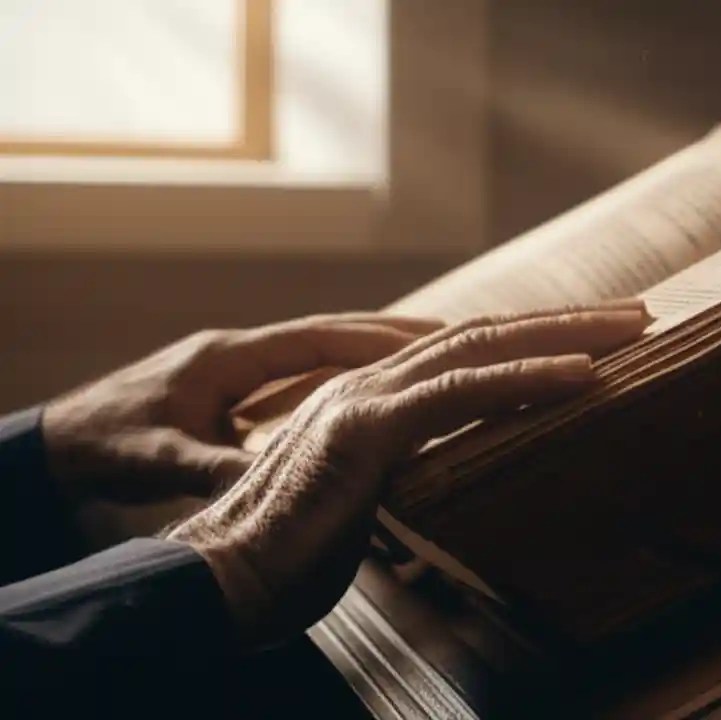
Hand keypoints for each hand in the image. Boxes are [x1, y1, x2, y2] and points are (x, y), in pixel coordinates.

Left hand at [42, 313, 443, 504]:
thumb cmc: (102, 444)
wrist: (56, 446)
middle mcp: (239, 354)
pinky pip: (302, 379)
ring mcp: (238, 370)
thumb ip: (215, 467)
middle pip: (330, 334)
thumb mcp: (159, 458)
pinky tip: (375, 394)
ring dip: (372, 353)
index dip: (374, 340)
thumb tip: (272, 485)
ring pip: (320, 354)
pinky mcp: (235, 392)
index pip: (317, 339)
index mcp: (227, 357)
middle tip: (452, 335)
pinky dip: (343, 381)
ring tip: (432, 357)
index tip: (428, 343)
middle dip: (389, 334)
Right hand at [167, 300, 650, 645]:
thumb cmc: (286, 557)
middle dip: (567, 320)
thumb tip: (454, 486)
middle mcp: (369, 382)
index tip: (595, 340)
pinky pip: (464, 394)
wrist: (218, 582)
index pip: (467, 353)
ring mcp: (365, 399)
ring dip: (567, 334)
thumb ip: (406, 478)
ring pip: (484, 347)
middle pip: (487, 333)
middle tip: (636, 314)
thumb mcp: (363, 505)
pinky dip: (530, 381)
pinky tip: (587, 376)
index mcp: (369, 398)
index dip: (533, 340)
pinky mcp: (368, 432)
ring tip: (634, 328)